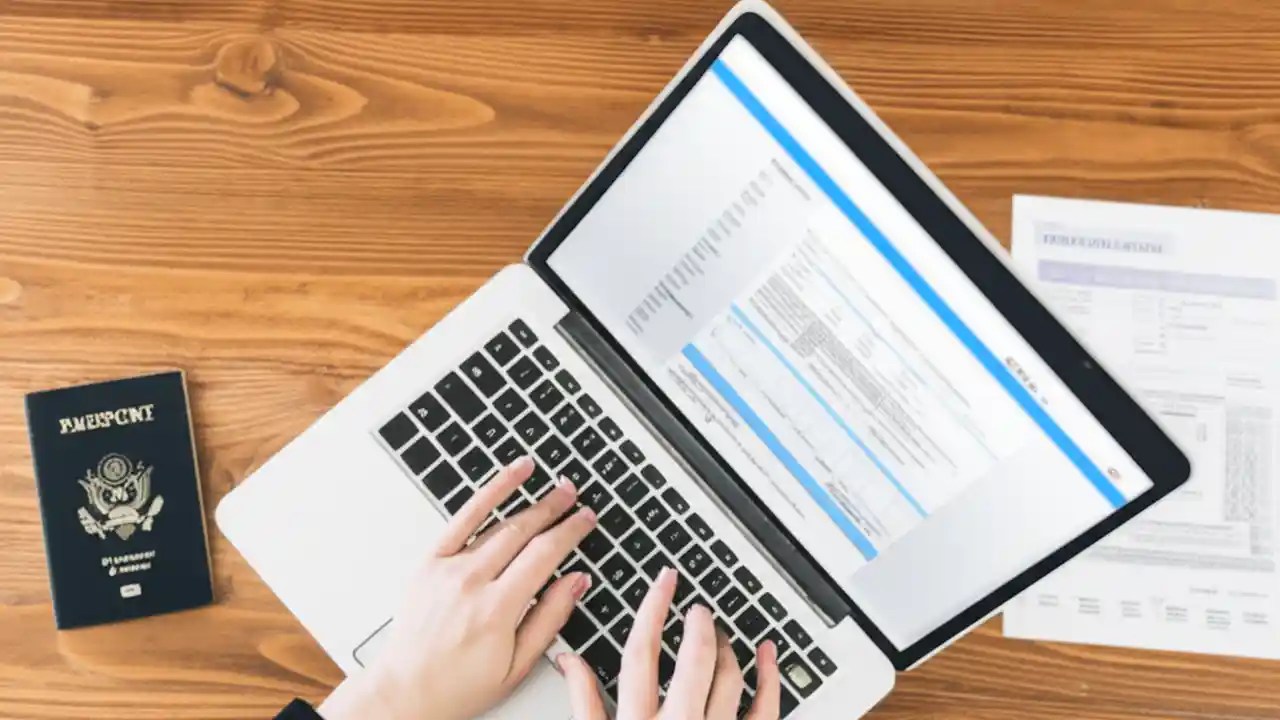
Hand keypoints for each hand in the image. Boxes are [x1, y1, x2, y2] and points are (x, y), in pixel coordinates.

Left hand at [319, 456, 597, 719]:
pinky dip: (488, 493)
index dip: (570, 531)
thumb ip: (550, 619)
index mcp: (497, 610)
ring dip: (528, 500)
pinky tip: (508, 477)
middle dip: (554, 508)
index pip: (544, 555)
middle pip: (523, 532)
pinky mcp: (430, 562)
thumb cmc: (459, 686)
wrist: (406, 690)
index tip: (585, 519)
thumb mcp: (517, 666)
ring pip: (497, 522)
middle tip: (573, 494)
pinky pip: (463, 518)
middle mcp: (472, 583)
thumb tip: (576, 582)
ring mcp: (448, 568)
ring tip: (552, 486)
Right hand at [559, 568, 780, 719]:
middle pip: (692, 657)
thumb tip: (569, 660)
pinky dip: (770, 676)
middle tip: (697, 607)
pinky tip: (768, 654)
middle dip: (697, 622)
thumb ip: (583, 703)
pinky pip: (766, 708)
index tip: (665, 581)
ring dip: (727, 647)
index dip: (653, 609)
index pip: (641, 652)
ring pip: (728, 677)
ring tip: (720, 633)